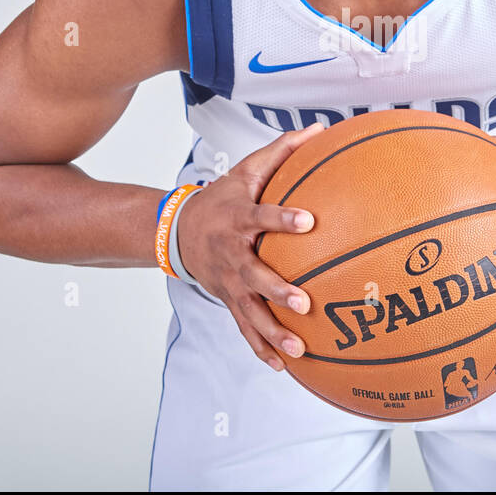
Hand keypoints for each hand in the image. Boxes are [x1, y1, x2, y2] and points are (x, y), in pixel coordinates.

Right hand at [175, 122, 325, 370]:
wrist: (176, 230)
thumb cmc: (221, 198)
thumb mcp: (245, 170)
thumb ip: (281, 151)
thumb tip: (319, 129)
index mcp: (238, 219)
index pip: (262, 216)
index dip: (283, 219)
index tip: (309, 221)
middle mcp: (232, 254)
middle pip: (254, 275)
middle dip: (277, 290)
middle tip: (303, 302)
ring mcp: (229, 282)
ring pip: (250, 311)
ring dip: (273, 331)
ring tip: (299, 348)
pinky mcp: (228, 300)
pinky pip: (245, 328)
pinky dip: (261, 347)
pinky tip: (284, 365)